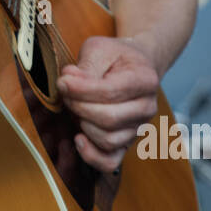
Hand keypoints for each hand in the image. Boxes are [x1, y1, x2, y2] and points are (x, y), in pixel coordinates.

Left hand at [57, 36, 159, 173]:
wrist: (133, 66)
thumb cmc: (115, 57)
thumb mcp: (100, 49)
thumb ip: (86, 65)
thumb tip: (68, 82)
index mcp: (146, 80)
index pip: (111, 92)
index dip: (81, 90)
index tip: (63, 82)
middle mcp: (147, 108)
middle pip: (109, 119)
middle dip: (79, 107)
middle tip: (65, 93)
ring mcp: (138, 128)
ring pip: (108, 140)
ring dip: (83, 125)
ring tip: (74, 107)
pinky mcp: (126, 144)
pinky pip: (110, 162)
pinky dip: (91, 155)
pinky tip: (78, 138)